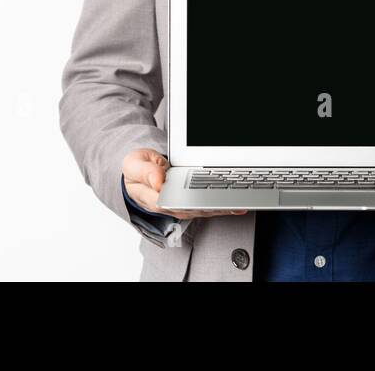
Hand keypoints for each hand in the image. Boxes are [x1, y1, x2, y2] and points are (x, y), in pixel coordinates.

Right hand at [123, 148, 247, 218]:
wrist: (137, 171)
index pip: (175, 203)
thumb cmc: (136, 168)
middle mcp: (170, 206)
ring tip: (239, 205)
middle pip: (194, 209)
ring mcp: (180, 206)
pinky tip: (237, 205)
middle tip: (232, 203)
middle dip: (214, 207)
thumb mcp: (134, 164)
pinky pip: (206, 206)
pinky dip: (222, 206)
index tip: (207, 200)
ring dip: (222, 208)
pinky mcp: (189, 203)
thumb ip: (146, 172)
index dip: (193, 203)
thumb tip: (158, 180)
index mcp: (154, 198)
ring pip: (203, 210)